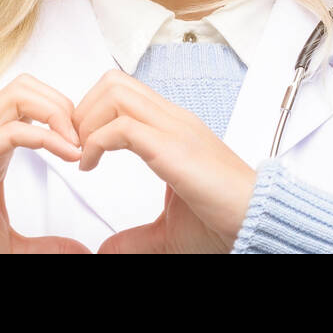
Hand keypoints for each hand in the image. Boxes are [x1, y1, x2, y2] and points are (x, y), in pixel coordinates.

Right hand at [0, 74, 91, 253]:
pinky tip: (65, 153)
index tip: (84, 143)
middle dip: (62, 103)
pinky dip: (45, 136)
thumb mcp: (12, 241)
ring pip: (18, 95)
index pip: (30, 99)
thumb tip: (76, 250)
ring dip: (55, 112)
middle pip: (26, 86)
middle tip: (81, 137)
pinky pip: (11, 130)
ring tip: (74, 143)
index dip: (63, 112)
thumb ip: (45, 244)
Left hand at [73, 69, 257, 252]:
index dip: (92, 114)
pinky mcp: (173, 148)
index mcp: (174, 129)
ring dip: (87, 121)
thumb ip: (136, 237)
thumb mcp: (168, 231)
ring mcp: (175, 130)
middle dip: (83, 110)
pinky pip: (122, 127)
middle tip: (75, 148)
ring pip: (115, 93)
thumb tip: (108, 250)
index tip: (81, 149)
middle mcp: (174, 121)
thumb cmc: (223, 222)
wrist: (256, 223)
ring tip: (82, 155)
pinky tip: (90, 166)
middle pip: (114, 82)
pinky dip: (95, 142)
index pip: (124, 92)